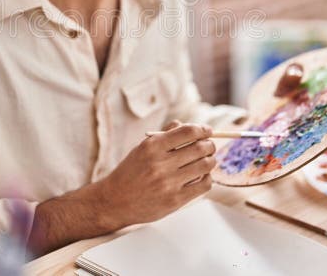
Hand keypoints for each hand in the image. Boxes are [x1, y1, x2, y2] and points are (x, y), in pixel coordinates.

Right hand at [95, 123, 215, 227]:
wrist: (115, 201)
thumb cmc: (130, 172)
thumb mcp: (142, 148)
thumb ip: (164, 135)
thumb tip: (185, 124)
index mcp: (152, 146)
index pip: (188, 132)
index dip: (202, 129)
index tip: (208, 131)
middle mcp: (160, 163)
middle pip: (200, 148)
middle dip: (210, 145)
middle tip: (210, 146)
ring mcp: (168, 183)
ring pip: (204, 166)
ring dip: (211, 161)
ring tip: (208, 160)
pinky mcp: (175, 200)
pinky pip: (203, 185)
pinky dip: (207, 178)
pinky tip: (202, 176)